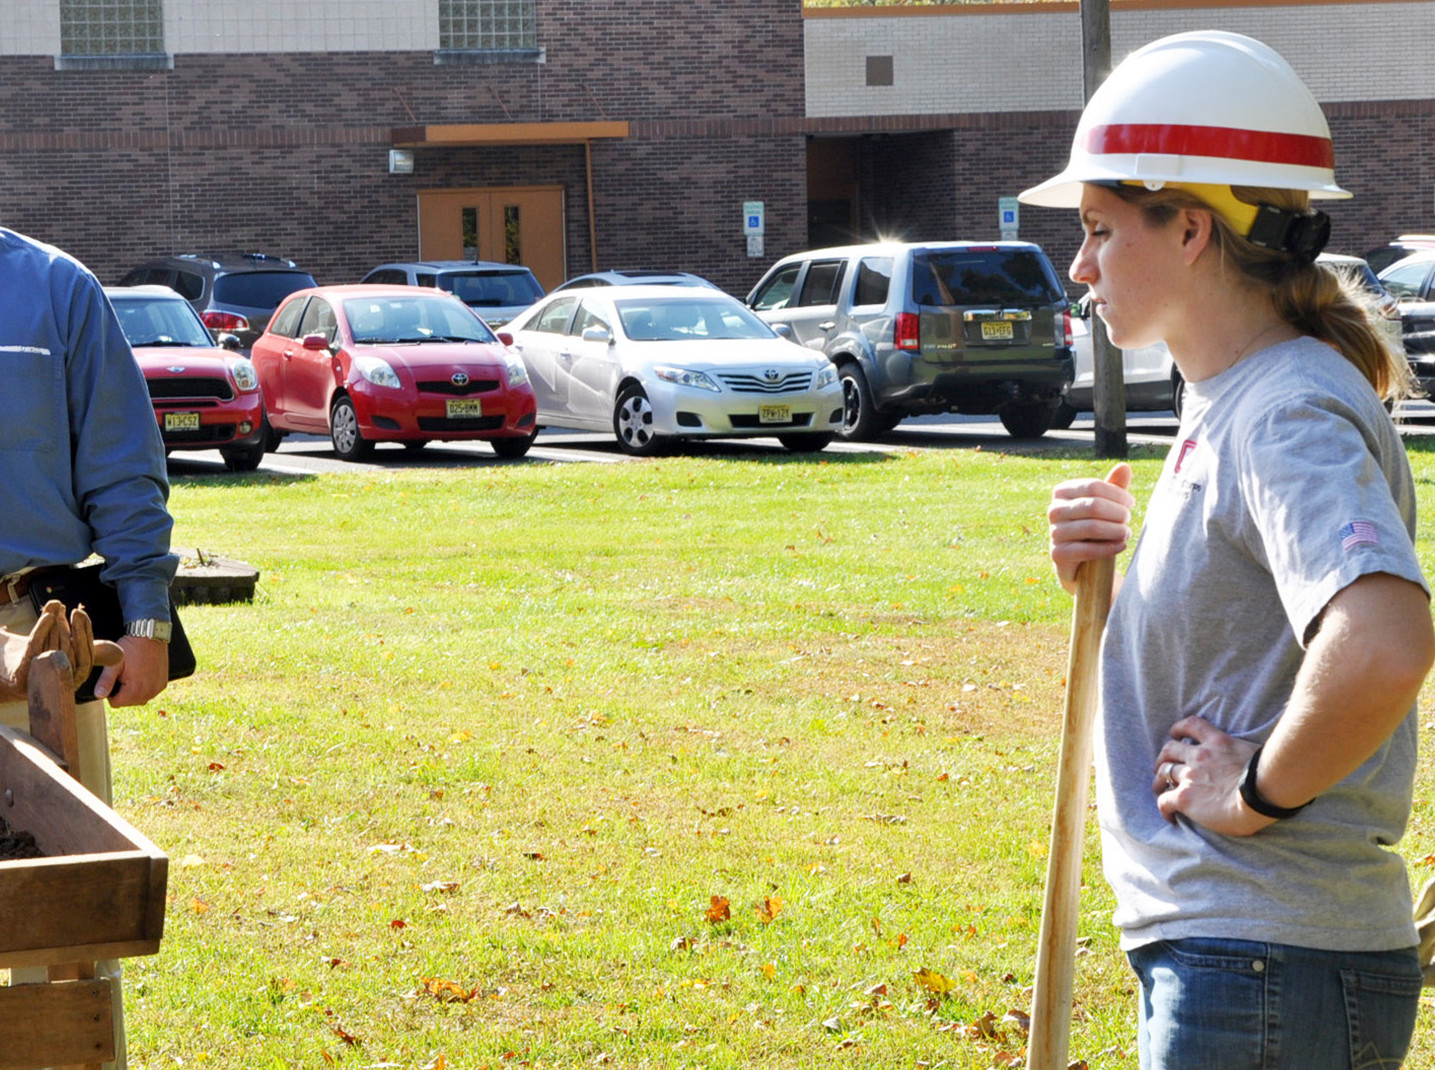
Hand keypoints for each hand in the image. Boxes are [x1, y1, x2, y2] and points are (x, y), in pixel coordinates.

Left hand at [95, 635, 167, 706]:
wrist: (150, 636)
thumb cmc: (130, 649)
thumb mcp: (114, 664)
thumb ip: (105, 681)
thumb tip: (98, 695)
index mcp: (134, 691)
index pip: (115, 703)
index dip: (110, 692)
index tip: (114, 678)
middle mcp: (148, 693)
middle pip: (128, 702)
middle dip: (123, 692)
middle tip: (123, 674)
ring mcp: (157, 689)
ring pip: (139, 698)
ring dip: (134, 691)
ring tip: (132, 674)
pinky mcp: (163, 683)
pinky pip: (150, 692)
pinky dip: (145, 687)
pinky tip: (142, 674)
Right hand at [1047, 462, 1134, 592]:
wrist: (1084, 564)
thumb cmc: (1097, 529)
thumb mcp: (1106, 507)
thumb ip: (1114, 487)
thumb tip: (1124, 467)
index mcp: (1062, 492)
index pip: (1094, 486)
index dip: (1117, 494)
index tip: (1130, 503)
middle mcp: (1054, 510)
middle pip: (1094, 506)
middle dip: (1118, 513)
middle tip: (1128, 521)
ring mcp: (1054, 532)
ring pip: (1092, 527)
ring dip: (1117, 530)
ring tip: (1126, 533)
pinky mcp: (1058, 554)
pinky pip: (1087, 549)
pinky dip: (1109, 547)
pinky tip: (1122, 546)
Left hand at [1155, 716, 1274, 835]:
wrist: (1263, 794)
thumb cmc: (1271, 777)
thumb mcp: (1257, 752)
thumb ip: (1244, 753)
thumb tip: (1252, 761)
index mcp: (1218, 742)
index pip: (1192, 725)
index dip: (1179, 730)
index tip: (1176, 735)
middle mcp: (1199, 755)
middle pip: (1169, 750)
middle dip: (1164, 757)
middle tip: (1163, 767)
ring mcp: (1190, 775)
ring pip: (1163, 773)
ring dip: (1159, 780)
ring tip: (1160, 789)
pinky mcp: (1185, 797)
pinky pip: (1164, 800)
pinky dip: (1163, 807)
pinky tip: (1169, 815)